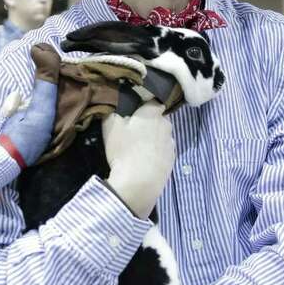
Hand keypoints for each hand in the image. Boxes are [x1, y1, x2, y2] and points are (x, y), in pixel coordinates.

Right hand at [103, 102, 174, 217]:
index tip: (134, 114)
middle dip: (149, 123)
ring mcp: (171, 143)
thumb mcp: (110, 126)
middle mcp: (167, 124)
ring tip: (139, 150)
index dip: (143, 106)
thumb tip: (117, 110)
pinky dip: (157, 153)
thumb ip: (113, 112)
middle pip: (158, 119)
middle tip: (133, 133)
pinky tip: (146, 162)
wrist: (139, 182)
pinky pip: (164, 151)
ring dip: (154, 139)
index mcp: (152, 112)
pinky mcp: (173, 159)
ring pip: (162, 135)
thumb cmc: (124, 150)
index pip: (152, 102)